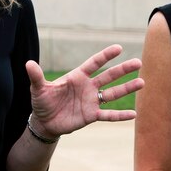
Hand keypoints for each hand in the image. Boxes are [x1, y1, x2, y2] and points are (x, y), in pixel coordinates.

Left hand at [26, 44, 143, 136]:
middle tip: (138, 62)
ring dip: (127, 88)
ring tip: (142, 83)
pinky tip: (134, 114)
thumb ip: (36, 77)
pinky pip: (108, 114)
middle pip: (109, 76)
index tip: (119, 48)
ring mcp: (91, 101)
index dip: (105, 56)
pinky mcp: (91, 116)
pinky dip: (120, 115)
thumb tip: (28, 63)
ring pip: (113, 93)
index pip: (94, 64)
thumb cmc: (42, 102)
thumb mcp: (38, 89)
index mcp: (77, 77)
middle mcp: (88, 87)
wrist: (44, 122)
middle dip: (123, 69)